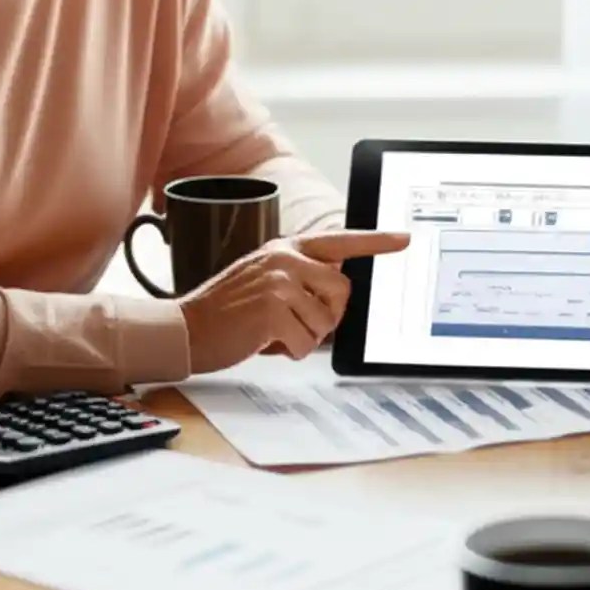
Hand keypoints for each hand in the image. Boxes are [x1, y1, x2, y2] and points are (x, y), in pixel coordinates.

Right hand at [179, 230, 409, 372]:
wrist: (185, 328)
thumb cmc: (227, 311)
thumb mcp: (265, 279)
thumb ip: (300, 276)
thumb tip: (339, 290)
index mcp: (286, 248)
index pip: (340, 240)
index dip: (376, 241)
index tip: (404, 239)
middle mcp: (285, 259)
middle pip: (343, 290)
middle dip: (328, 316)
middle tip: (297, 322)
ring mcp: (279, 282)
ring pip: (327, 321)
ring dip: (306, 337)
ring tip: (274, 331)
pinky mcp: (273, 311)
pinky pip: (308, 342)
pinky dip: (291, 351)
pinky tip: (266, 342)